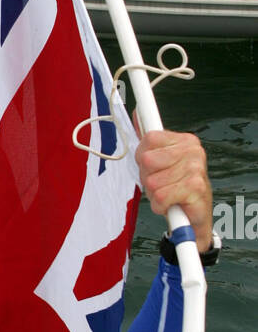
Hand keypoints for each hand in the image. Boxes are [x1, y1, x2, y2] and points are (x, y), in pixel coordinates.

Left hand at [135, 131, 212, 252]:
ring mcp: (196, 168)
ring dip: (154, 194)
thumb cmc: (174, 189)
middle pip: (146, 160)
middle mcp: (193, 150)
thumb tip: (137, 112)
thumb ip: (148, 141)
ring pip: (152, 182)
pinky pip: (160, 197)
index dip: (142, 157)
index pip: (148, 138)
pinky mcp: (195, 187)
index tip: (152, 167)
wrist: (194, 219)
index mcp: (185, 140)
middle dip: (147, 178)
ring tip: (168, 195)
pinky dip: (160, 206)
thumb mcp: (159, 162)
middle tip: (161, 185)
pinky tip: (172, 205)